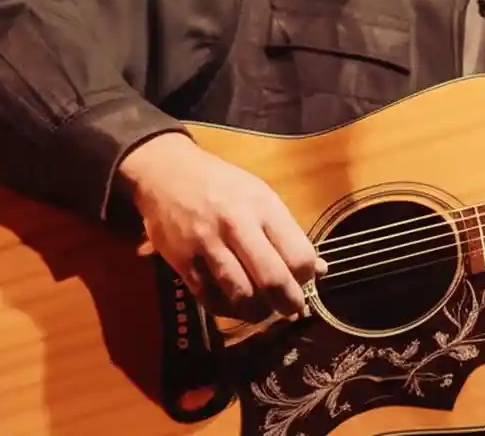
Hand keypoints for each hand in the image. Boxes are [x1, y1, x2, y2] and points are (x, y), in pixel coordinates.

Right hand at [117, 133, 324, 322]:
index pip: (299, 255)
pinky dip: (227, 309)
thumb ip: (288, 233)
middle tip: (292, 310)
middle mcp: (237, 225)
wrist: (166, 173)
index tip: (304, 281)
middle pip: (272, 279)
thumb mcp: (261, 196)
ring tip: (264, 310)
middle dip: (289, 303)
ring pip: (241, 294)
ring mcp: (207, 244)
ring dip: (258, 312)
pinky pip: (210, 298)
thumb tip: (319, 270)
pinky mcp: (182, 261)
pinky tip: (235, 305)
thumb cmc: (222, 184)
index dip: (306, 276)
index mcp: (263, 207)